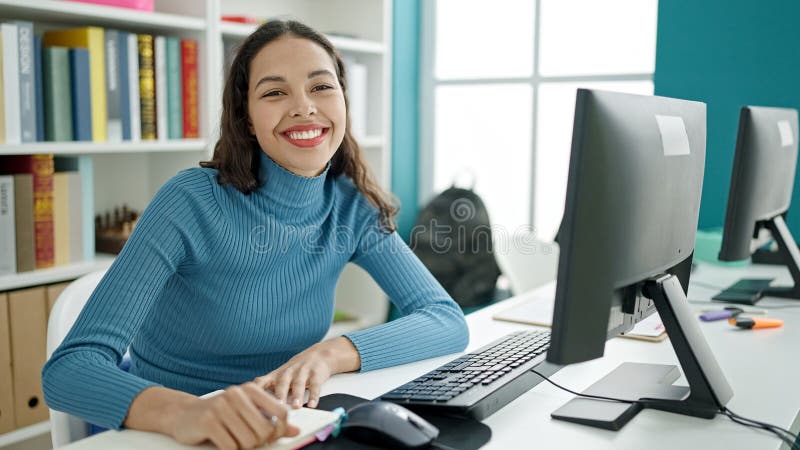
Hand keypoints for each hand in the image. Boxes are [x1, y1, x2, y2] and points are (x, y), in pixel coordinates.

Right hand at [171, 382, 299, 449]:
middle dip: (259, 441)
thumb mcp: (248, 412)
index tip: (272, 435)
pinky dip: (229, 449)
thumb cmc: (221, 414)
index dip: (280, 429)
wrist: (185, 414)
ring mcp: (221, 407)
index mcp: (251, 389)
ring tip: (234, 438)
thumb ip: (272, 421)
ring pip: (248, 441)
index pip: (281, 412)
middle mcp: (237, 394)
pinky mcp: (208, 421)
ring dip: (243, 446)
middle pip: (265, 430)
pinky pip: (230, 446)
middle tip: (249, 440)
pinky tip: (222, 441)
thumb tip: (296, 431)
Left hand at [254, 337, 359, 408]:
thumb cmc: (296, 370)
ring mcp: (303, 372)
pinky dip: (314, 395)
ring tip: (296, 406)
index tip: (252, 401)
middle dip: (279, 394)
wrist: (319, 354)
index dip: (256, 390)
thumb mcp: (280, 375)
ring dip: (297, 395)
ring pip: (299, 383)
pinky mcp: (316, 374)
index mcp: (276, 375)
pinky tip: (312, 404)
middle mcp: (288, 373)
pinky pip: (315, 385)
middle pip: (282, 382)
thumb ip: (267, 387)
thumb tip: (253, 405)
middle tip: (277, 406)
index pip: (262, 382)